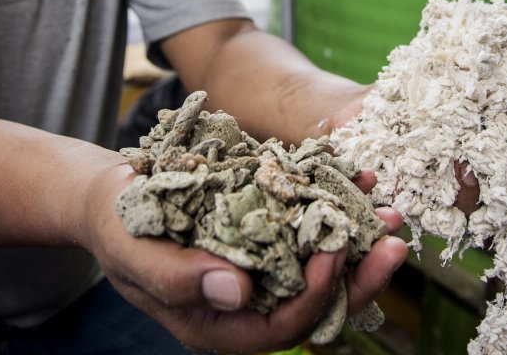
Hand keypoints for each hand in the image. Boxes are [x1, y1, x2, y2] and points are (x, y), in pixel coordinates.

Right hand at [87, 162, 407, 352]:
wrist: (111, 195)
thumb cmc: (115, 226)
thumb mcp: (134, 250)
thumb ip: (177, 278)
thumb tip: (237, 292)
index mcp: (219, 322)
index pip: (282, 328)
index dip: (314, 297)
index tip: (334, 255)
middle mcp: (248, 301)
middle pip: (316, 302)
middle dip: (359, 274)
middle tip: (394, 240)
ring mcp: (261, 267)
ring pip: (319, 263)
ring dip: (356, 237)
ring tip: (388, 207)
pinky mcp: (267, 233)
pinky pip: (308, 226)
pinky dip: (334, 203)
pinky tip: (358, 178)